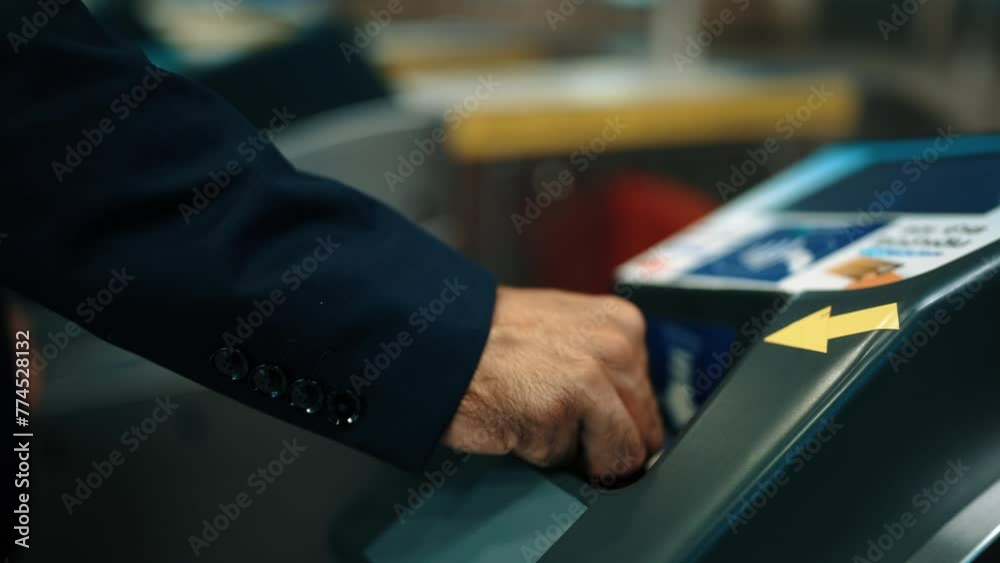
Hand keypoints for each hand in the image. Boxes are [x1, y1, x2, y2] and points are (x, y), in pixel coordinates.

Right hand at [442, 286, 663, 479]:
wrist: (438, 338)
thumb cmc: (488, 338)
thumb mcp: (565, 332)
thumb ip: (602, 364)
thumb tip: (625, 415)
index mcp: (623, 325)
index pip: (649, 405)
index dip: (616, 425)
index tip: (588, 424)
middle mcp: (618, 346)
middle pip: (643, 435)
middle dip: (603, 444)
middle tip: (557, 424)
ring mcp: (595, 376)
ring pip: (620, 457)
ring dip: (577, 453)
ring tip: (537, 417)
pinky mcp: (566, 406)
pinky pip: (571, 463)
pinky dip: (543, 454)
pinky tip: (518, 419)